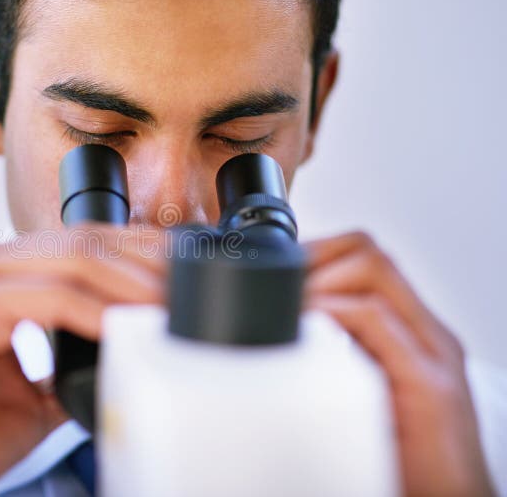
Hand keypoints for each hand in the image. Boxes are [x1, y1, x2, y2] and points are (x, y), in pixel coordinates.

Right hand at [0, 223, 165, 496]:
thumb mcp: (24, 399)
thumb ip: (65, 368)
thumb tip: (120, 364)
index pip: (70, 245)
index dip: (130, 253)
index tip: (175, 273)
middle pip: (78, 241)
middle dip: (143, 260)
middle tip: (190, 285)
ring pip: (71, 259)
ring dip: (131, 283)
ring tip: (172, 307)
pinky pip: (51, 295)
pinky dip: (99, 311)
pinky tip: (132, 326)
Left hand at [304, 231, 493, 496]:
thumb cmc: (404, 458)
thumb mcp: (365, 394)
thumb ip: (338, 358)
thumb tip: (280, 336)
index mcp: (412, 334)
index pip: (367, 259)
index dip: (317, 253)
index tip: (279, 273)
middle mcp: (427, 335)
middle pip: (371, 254)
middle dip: (314, 257)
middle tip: (278, 286)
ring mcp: (432, 355)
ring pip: (376, 272)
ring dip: (320, 280)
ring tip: (289, 307)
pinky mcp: (429, 384)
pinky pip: (377, 320)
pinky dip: (334, 312)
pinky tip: (308, 327)